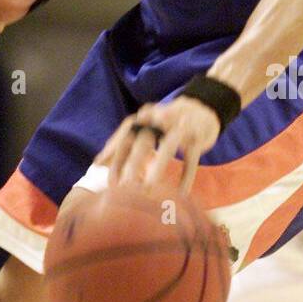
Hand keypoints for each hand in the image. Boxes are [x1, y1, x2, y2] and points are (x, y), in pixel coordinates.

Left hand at [97, 96, 220, 190]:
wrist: (204, 107)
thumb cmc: (168, 123)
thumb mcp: (147, 127)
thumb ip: (126, 143)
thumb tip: (98, 164)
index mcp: (145, 116)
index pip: (126, 134)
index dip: (114, 152)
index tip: (105, 175)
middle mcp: (162, 117)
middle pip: (144, 140)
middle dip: (132, 164)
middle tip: (123, 187)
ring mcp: (182, 126)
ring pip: (168, 146)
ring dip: (158, 167)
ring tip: (148, 188)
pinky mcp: (199, 136)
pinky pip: (192, 158)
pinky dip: (186, 176)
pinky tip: (181, 193)